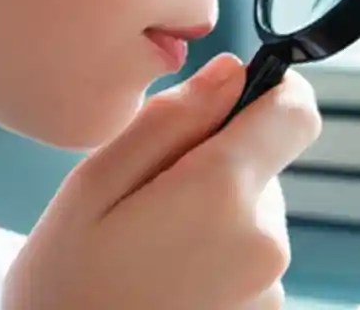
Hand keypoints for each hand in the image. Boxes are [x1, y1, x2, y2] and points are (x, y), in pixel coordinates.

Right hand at [2, 54, 321, 309]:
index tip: (230, 103)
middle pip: (262, 167)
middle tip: (147, 204)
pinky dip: (215, 263)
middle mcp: (264, 241)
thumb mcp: (94, 185)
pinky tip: (165, 284)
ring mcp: (269, 287)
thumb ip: (171, 119)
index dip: (269, 94)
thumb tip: (232, 71)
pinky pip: (249, 262)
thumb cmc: (64, 286)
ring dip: (213, 220)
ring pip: (252, 216)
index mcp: (224, 193)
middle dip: (215, 168)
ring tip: (148, 253)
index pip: (295, 113)